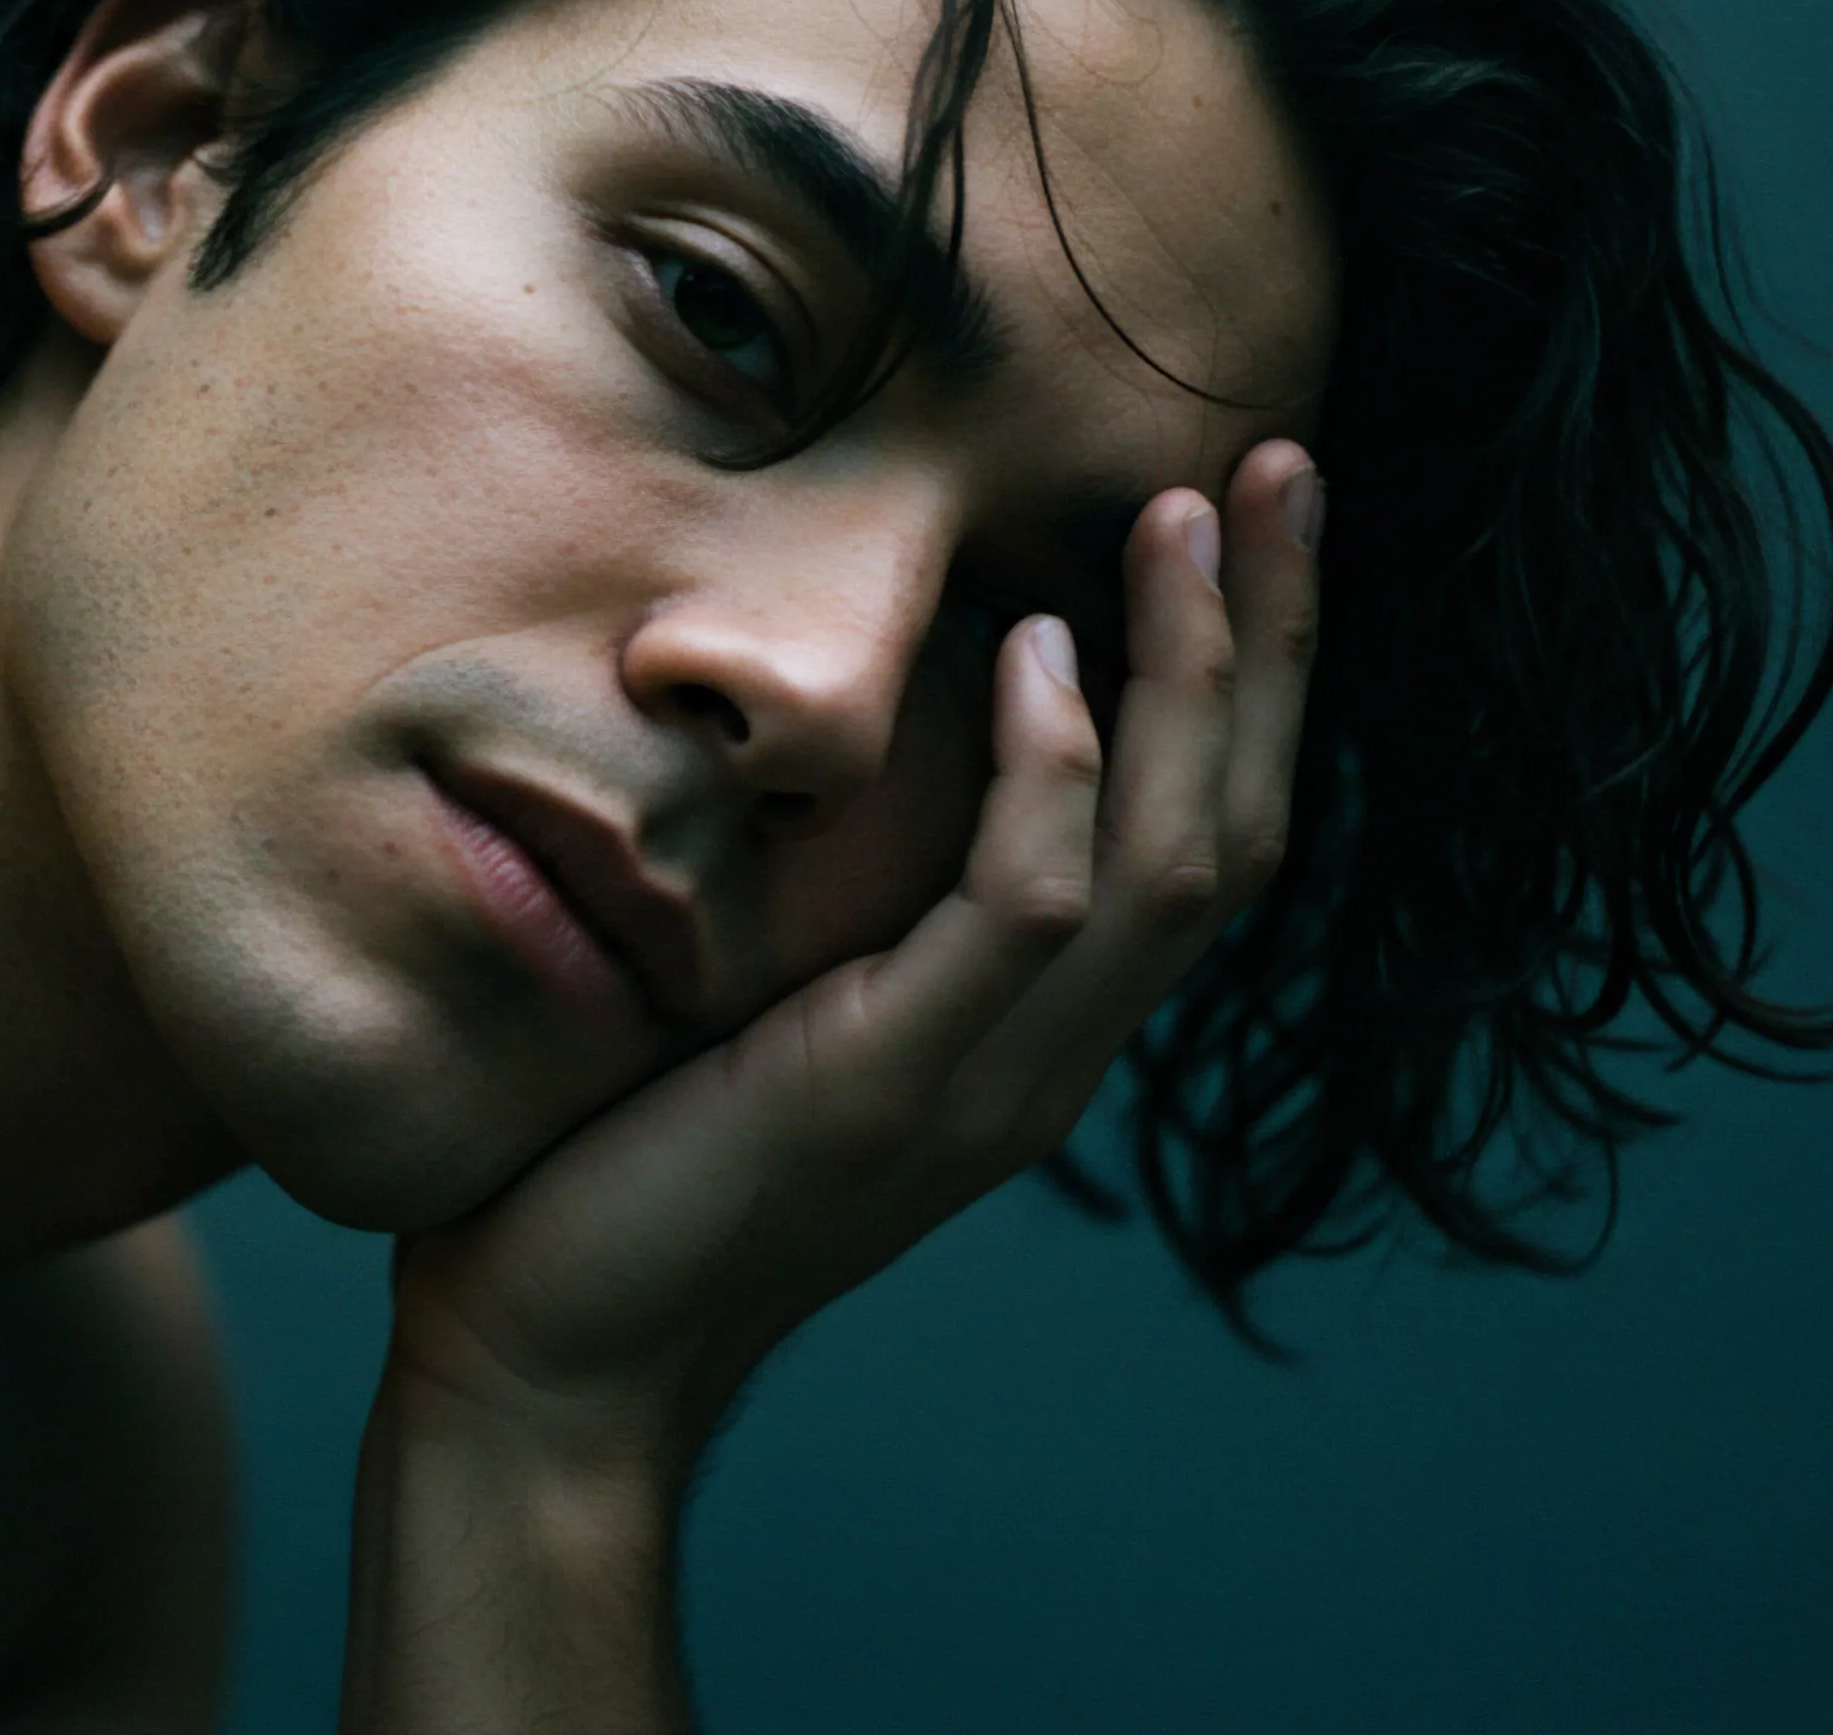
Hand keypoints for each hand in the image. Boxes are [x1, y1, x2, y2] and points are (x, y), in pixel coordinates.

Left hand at [382, 438, 1325, 1471]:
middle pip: (1234, 828)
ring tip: (1181, 517)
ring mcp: (990, 1083)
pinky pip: (1028, 913)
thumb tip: (828, 738)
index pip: (1202, 835)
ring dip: (1194, 676)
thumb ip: (836, 900)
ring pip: (1172, 857)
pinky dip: (1056, 775)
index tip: (1241, 519)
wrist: (553, 1363)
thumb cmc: (625, 1167)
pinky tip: (1042, 654)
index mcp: (1030, 1033)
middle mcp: (1048, 1059)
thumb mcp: (762, 1001)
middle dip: (1268, 644)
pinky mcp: (896, 1087)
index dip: (1248, 681)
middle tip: (1278, 469)